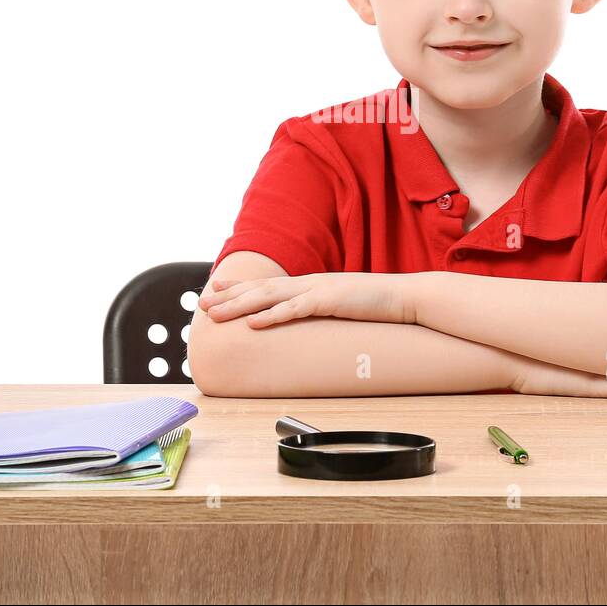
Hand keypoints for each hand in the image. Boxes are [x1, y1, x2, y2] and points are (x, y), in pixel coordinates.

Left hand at [197, 272, 415, 327]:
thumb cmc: (376, 305)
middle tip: (201, 304)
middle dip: (228, 297)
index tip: (214, 290)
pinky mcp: (330, 301)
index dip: (239, 287)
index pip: (267, 284)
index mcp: (310, 285)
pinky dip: (271, 315)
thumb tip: (306, 321)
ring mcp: (318, 290)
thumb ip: (322, 310)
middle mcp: (309, 283)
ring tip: (215, 314)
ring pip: (269, 297)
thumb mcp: (342, 306)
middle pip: (260, 289)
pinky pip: (295, 309)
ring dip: (239, 306)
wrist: (405, 297)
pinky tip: (253, 322)